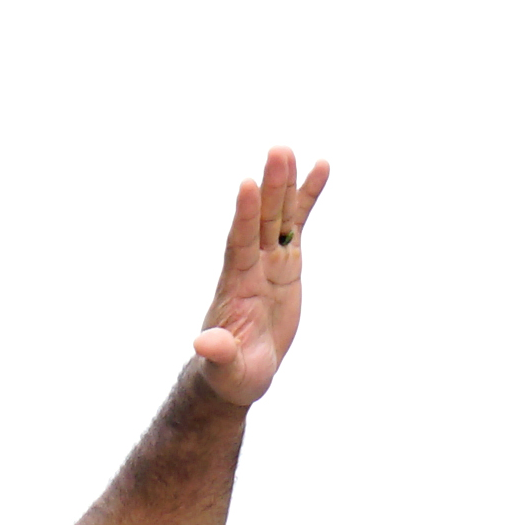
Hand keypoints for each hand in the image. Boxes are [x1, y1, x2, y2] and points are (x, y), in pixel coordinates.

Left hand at [182, 147, 330, 414]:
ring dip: (285, 184)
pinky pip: (298, 225)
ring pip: (279, 216)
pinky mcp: (286, 263)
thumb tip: (204, 344)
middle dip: (270, 188)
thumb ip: (219, 353)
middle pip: (262, 220)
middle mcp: (250, 266)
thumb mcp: (227, 368)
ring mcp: (268, 261)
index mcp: (236, 286)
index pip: (240, 244)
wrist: (240, 369)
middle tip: (278, 151)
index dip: (245, 216)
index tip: (248, 185)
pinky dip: (307, 198)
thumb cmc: (232, 373)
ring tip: (290, 151)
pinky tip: (321, 167)